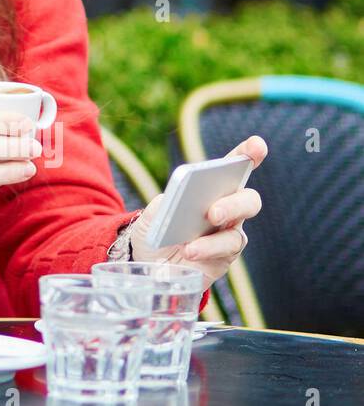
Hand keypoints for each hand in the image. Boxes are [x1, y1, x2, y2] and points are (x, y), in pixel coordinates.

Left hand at [125, 135, 265, 289]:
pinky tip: (189, 252)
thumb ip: (166, 203)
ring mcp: (228, 235)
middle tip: (212, 212)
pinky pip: (223, 255)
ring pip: (237, 233)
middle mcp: (227, 209)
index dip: (248, 154)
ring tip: (190, 245)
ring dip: (214, 238)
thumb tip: (179, 201)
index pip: (234, 167)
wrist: (147, 261)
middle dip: (234, 204)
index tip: (258, 145)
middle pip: (247, 200)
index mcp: (210, 188)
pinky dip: (205, 252)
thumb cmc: (155, 230)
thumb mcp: (154, 212)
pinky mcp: (223, 258)